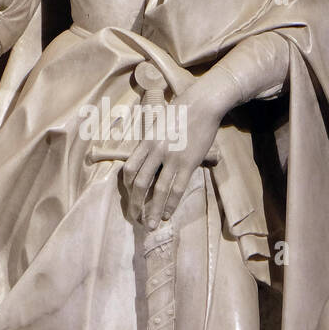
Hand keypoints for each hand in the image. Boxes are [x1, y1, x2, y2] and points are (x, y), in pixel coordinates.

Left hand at [123, 90, 222, 228]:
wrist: (202, 103)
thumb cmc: (181, 110)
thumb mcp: (159, 123)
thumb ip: (152, 141)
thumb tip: (150, 156)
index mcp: (146, 141)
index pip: (128, 169)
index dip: (126, 186)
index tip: (130, 196)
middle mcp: (155, 151)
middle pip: (138, 183)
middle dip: (135, 204)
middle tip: (135, 218)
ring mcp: (172, 158)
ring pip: (157, 191)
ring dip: (152, 211)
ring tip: (151, 225)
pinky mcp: (188, 163)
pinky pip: (177, 188)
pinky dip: (171, 204)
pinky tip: (168, 214)